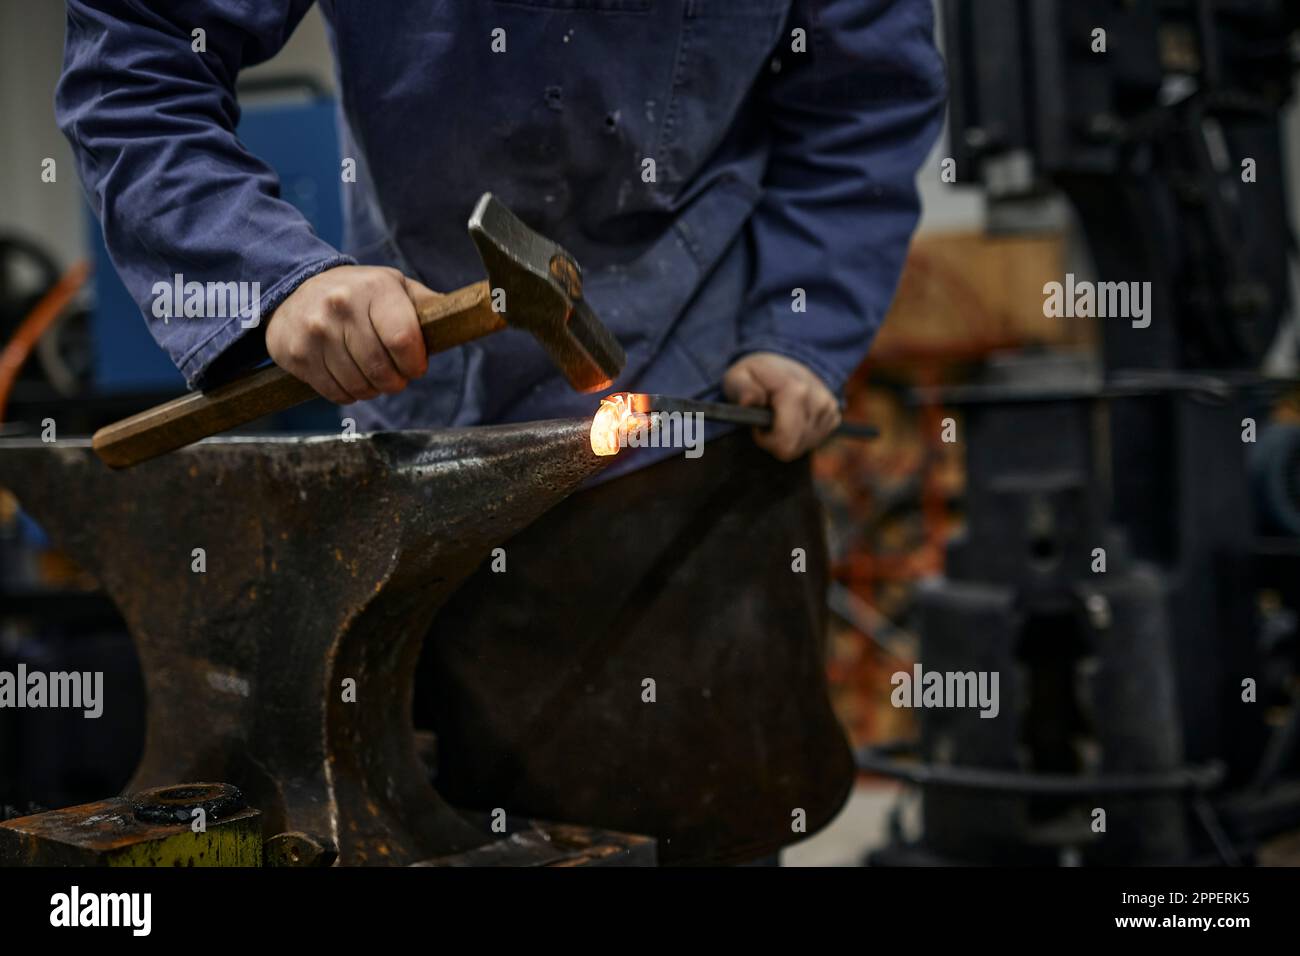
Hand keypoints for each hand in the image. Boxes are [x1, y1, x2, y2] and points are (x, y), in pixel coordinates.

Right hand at [265, 265, 431, 403]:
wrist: (294, 289)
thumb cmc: (359, 293)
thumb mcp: (394, 286)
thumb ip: (426, 304)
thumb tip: (467, 317)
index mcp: (375, 288)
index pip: (403, 339)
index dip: (414, 363)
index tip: (415, 366)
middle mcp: (341, 306)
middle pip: (381, 369)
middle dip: (395, 381)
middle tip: (395, 376)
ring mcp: (316, 331)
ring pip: (358, 386)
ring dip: (372, 389)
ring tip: (372, 375)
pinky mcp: (297, 353)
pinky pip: (334, 393)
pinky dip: (349, 394)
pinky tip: (350, 377)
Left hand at [722, 352, 840, 460]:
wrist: (785, 359)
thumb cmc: (756, 374)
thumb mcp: (738, 376)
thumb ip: (741, 389)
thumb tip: (749, 401)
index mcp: (795, 391)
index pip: (784, 442)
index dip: (764, 439)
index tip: (757, 423)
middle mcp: (818, 400)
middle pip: (792, 448)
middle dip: (774, 440)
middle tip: (765, 421)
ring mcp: (829, 409)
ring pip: (802, 447)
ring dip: (786, 437)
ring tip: (779, 415)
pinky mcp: (833, 416)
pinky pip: (812, 441)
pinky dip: (799, 435)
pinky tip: (792, 417)